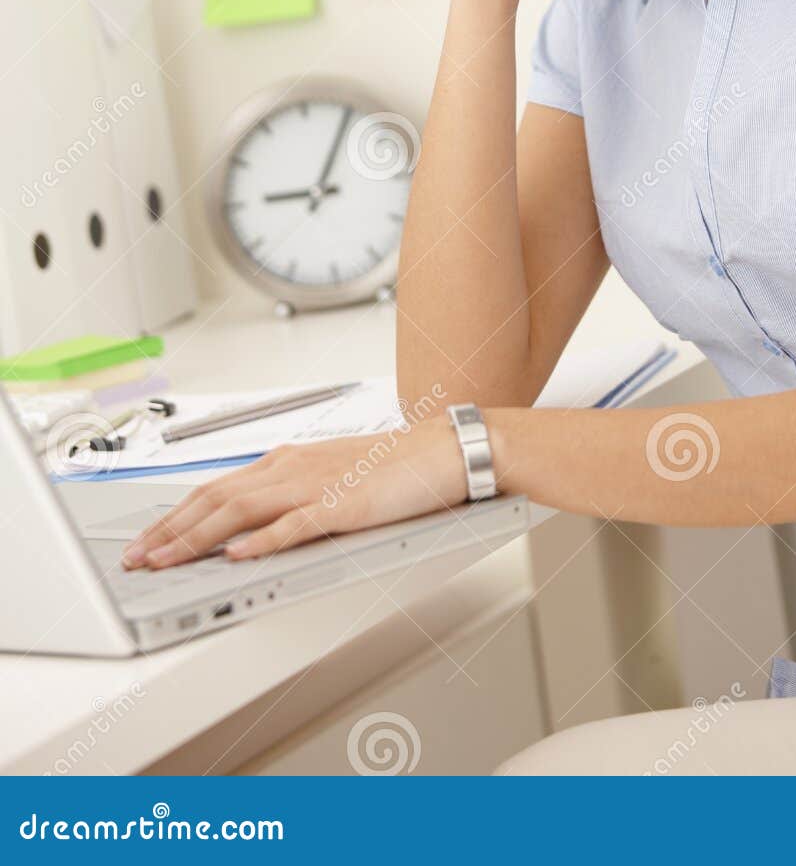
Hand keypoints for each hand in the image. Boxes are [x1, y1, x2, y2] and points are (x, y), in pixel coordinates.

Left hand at [120, 415, 467, 568]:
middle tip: (139, 557)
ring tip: (168, 558)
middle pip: (217, 497)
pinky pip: (296, 524)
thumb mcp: (327, 476)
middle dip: (171, 529)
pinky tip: (239, 554)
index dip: (175, 516)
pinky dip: (263, 540)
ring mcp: (317, 484)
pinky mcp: (344, 504)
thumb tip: (244, 528)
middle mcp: (292, 467)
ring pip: (243, 509)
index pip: (215, 488)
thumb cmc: (391, 467)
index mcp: (286, 461)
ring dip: (199, 536)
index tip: (147, 540)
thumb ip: (287, 498)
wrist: (442, 451)